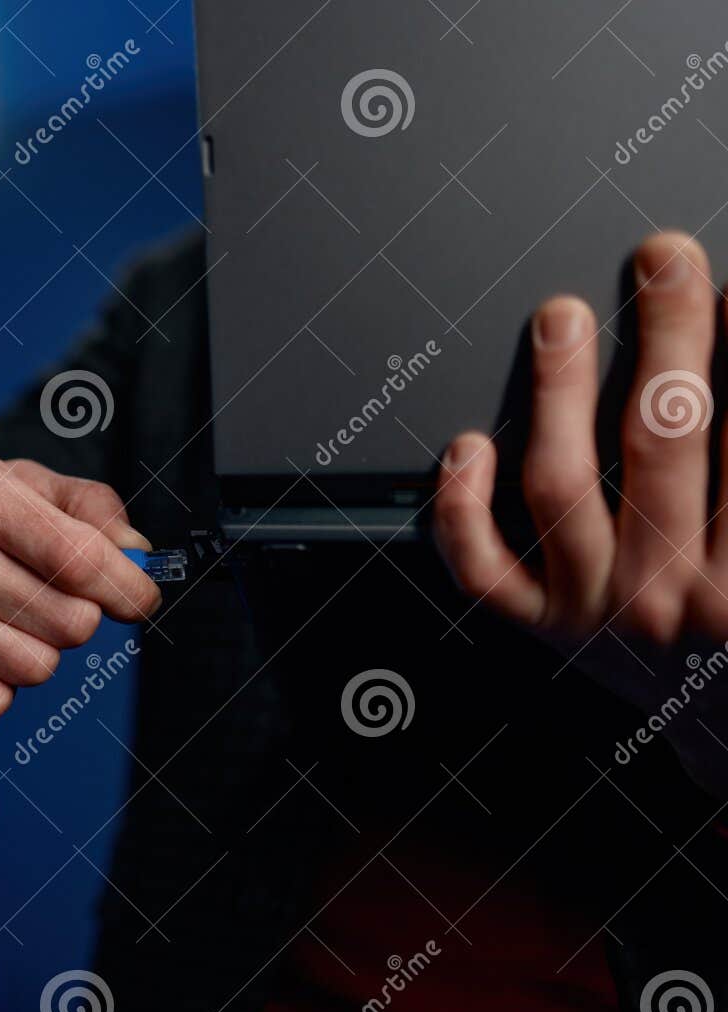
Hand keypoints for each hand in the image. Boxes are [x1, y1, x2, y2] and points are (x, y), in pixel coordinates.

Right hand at [0, 456, 160, 722]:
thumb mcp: (16, 484)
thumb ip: (89, 508)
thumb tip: (138, 557)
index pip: (79, 558)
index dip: (128, 589)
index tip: (138, 598)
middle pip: (70, 623)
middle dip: (77, 619)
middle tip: (46, 602)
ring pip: (36, 668)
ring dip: (36, 653)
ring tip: (2, 623)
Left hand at [434, 232, 727, 787]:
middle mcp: (679, 593)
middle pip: (668, 435)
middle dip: (670, 333)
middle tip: (663, 260)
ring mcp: (602, 610)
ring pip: (564, 483)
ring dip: (559, 390)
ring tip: (561, 320)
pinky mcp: (545, 623)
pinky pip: (486, 568)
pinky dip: (461, 509)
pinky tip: (466, 447)